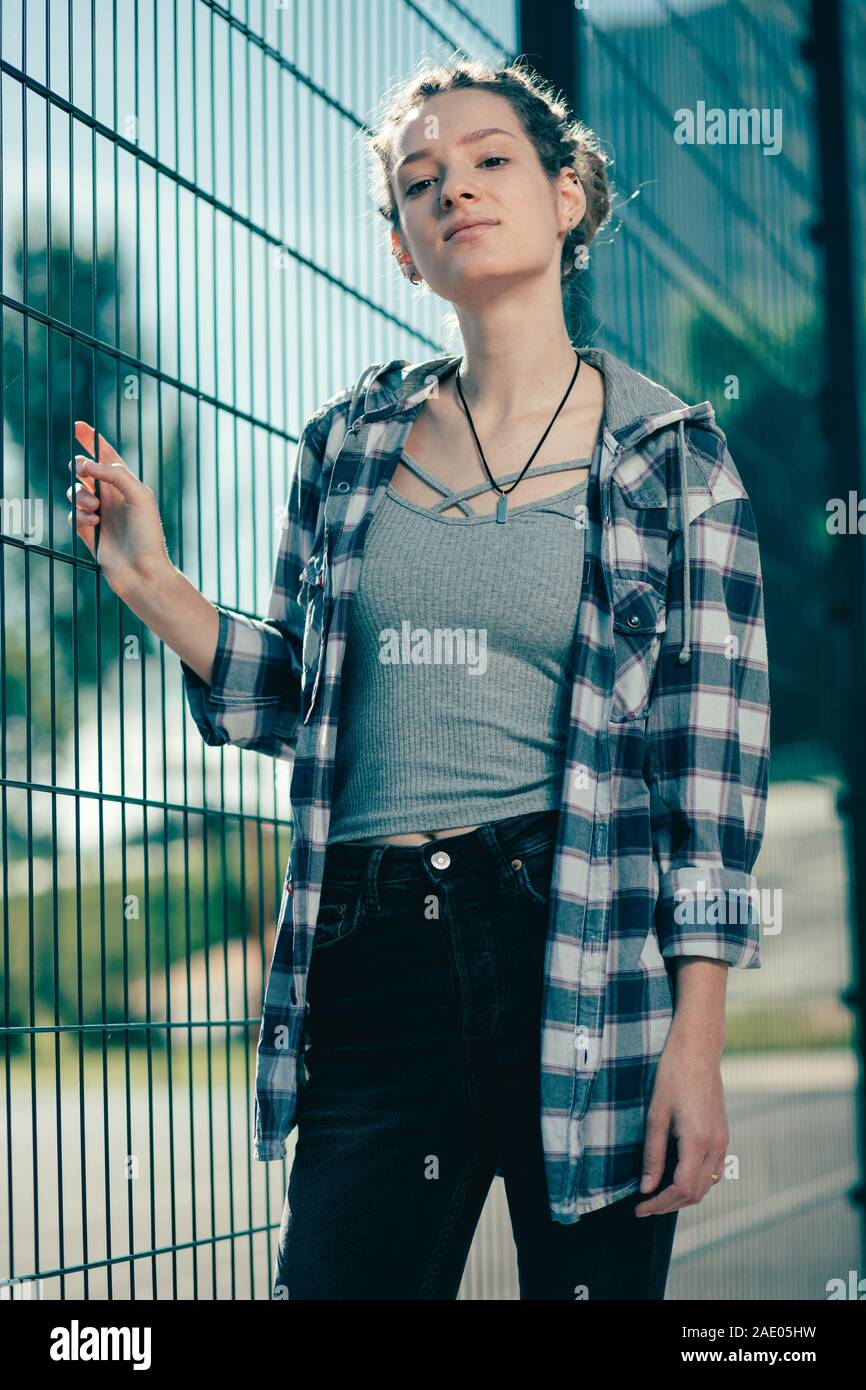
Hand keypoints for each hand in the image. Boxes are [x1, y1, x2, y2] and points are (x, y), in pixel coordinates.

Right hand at [67, 421, 172, 598]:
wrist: (142, 571)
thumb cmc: (148, 534)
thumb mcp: (139, 495)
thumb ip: (115, 474)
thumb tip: (86, 465)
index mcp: (126, 484)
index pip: (106, 455)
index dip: (92, 439)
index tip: (78, 426)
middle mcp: (111, 496)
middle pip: (83, 470)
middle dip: (79, 467)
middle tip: (83, 471)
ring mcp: (99, 513)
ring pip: (75, 492)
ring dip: (81, 495)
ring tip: (96, 508)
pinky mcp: (88, 532)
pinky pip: (73, 515)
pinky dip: (80, 515)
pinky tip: (95, 523)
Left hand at [633, 1024, 728, 1216]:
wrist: (698, 1049)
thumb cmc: (673, 1075)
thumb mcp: (656, 1115)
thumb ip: (653, 1154)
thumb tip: (647, 1188)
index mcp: (699, 1141)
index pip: (682, 1189)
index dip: (660, 1204)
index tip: (639, 1208)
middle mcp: (716, 1145)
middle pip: (697, 1193)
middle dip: (670, 1204)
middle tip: (644, 1204)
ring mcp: (723, 1140)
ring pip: (707, 1184)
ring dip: (683, 1195)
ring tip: (656, 1193)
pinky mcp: (724, 1134)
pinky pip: (713, 1170)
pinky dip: (695, 1181)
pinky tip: (675, 1175)